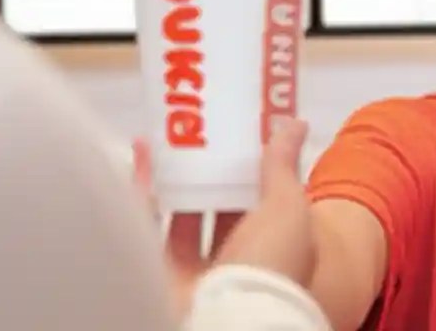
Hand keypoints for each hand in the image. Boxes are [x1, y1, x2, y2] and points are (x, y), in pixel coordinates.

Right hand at [131, 118, 316, 316]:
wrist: (224, 318)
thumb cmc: (268, 265)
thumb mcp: (287, 208)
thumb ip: (283, 167)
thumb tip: (295, 124)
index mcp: (276, 249)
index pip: (265, 205)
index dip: (255, 170)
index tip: (242, 134)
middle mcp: (236, 263)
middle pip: (219, 211)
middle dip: (209, 173)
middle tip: (198, 134)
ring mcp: (196, 272)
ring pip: (181, 219)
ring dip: (173, 179)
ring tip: (166, 140)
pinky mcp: (158, 274)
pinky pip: (147, 227)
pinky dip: (140, 192)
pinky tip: (140, 157)